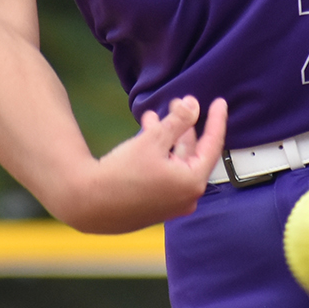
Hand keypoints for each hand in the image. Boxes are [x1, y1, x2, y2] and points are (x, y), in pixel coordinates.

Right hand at [58, 96, 226, 233]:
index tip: (220, 102)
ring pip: (175, 162)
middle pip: (192, 153)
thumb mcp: (154, 140)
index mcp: (192, 182)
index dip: (216, 120)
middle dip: (183, 126)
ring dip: (166, 137)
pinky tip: (144, 134)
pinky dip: (159, 154)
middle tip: (178, 103)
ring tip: (151, 115)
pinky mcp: (155, 206)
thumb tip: (194, 105)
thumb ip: (178, 121)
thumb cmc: (123, 173)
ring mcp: (171, 204)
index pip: (213, 145)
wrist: (88, 204)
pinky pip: (165, 173)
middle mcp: (187, 197)